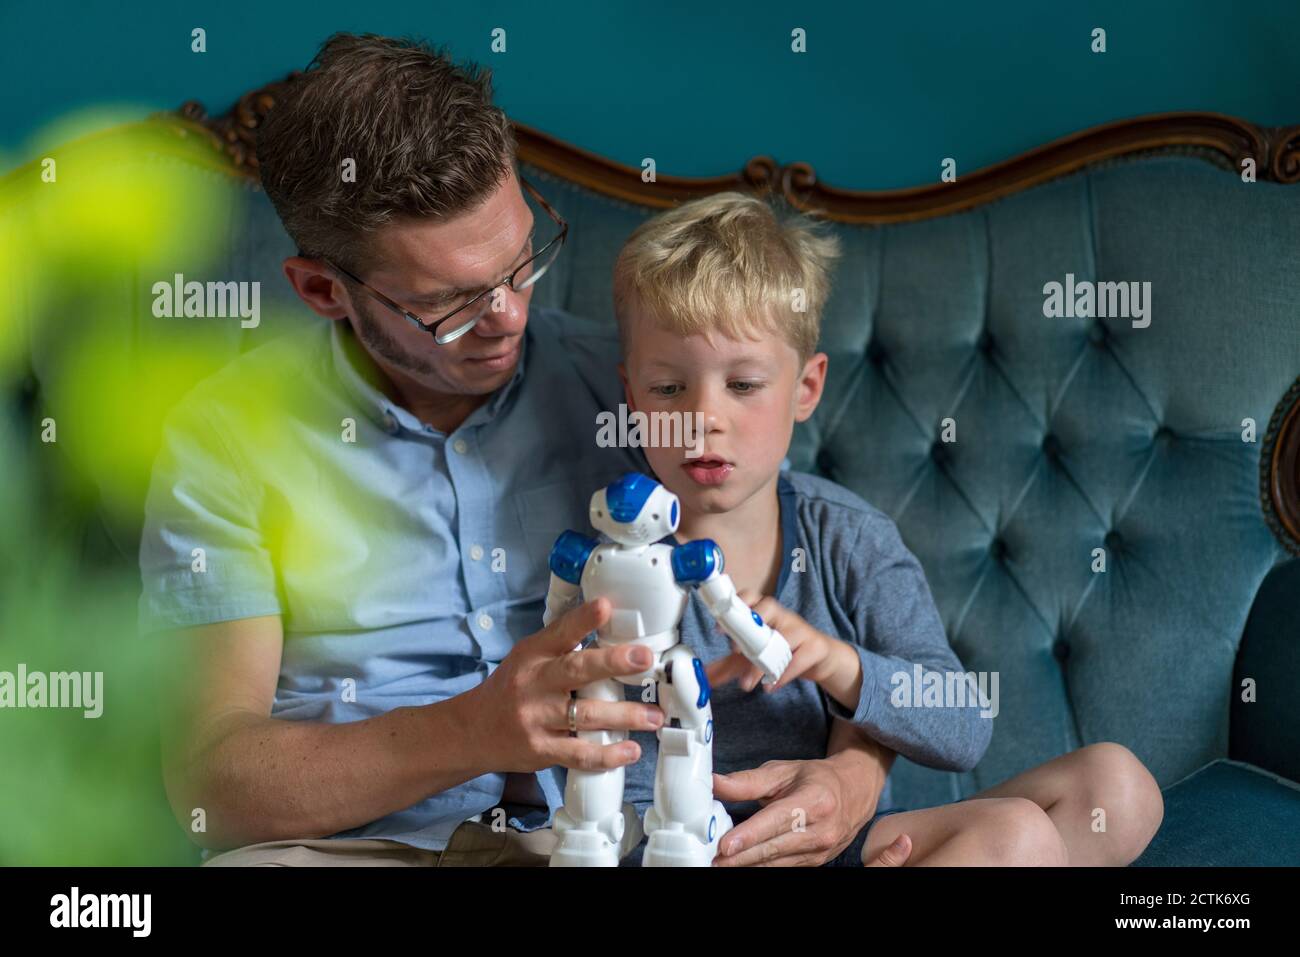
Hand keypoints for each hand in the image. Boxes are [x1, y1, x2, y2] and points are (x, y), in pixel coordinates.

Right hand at [465, 598, 664, 772]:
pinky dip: (607, 755)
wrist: (472, 731)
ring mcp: (537, 718)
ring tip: (653, 716)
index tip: (606, 606)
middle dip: (613, 662)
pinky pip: (579, 754)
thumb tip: (607, 617)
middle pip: (576, 670)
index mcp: (534, 655)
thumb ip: (562, 640)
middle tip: (644, 658)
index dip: (583, 619)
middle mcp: (535, 684)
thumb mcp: (528, 655)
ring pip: (586, 715)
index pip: (560, 632)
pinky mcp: (541, 750)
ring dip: (625, 716)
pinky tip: (630, 751)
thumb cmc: (511, 688)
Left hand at [706, 591, 849, 694]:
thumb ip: (729, 665)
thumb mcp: (753, 657)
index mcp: (764, 612)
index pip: (750, 597)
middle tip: (735, 651)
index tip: (719, 628)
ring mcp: (800, 629)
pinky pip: (799, 659)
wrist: (819, 659)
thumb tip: (703, 676)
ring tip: (748, 683)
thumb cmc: (782, 650)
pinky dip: (782, 675)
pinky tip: (770, 686)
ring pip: (782, 638)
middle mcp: (782, 616)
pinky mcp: (814, 647)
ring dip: (762, 663)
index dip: (734, 606)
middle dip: (751, 625)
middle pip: (768, 607)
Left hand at [712, 756, 907, 866]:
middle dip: (741, 857)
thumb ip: (747, 781)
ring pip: (777, 863)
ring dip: (747, 865)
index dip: (749, 835)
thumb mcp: (783, 771)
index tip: (725, 845)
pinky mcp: (816, 862)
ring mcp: (820, 850)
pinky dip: (761, 866)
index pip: (776, 821)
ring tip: (722, 864)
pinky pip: (784, 867)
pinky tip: (742, 864)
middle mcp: (821, 830)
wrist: (854, 793)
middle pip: (774, 848)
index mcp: (814, 801)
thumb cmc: (816, 779)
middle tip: (715, 860)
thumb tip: (714, 783)